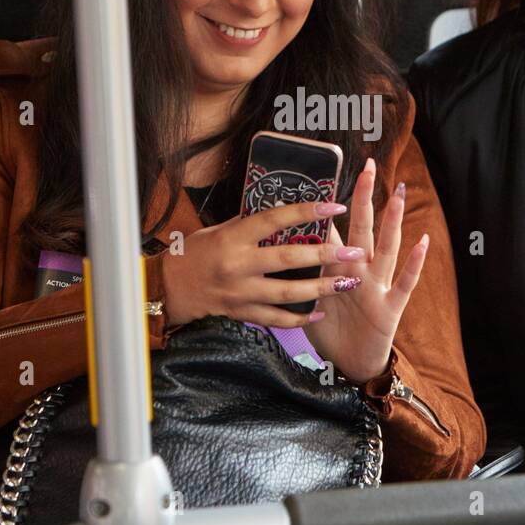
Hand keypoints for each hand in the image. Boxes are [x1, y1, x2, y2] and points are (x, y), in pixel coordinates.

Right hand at [159, 198, 369, 329]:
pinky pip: (276, 319)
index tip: (334, 206)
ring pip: (288, 292)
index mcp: (234, 237)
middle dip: (326, 254)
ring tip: (348, 283)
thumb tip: (286, 213)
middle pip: (289, 258)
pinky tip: (320, 312)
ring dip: (322, 288)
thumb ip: (251, 225)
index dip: (306, 212)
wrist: (171, 287)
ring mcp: (241, 292)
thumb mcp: (221, 230)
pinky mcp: (242, 313)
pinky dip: (300, 317)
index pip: (275, 220)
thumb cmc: (196, 252)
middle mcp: (239, 265)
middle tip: (354, 252)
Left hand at [303, 157, 429, 382]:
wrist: (349, 365)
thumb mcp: (311, 297)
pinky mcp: (391, 307)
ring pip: (386, 248)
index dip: (329, 203)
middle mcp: (360, 269)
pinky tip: (422, 243)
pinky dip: (414, 264)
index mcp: (337, 266)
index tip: (327, 172)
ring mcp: (378, 285)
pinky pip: (404, 283)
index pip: (333, 228)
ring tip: (399, 195)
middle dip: (366, 197)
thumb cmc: (330, 330)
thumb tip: (276, 249)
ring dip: (393, 222)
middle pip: (363, 227)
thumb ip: (301, 272)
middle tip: (369, 166)